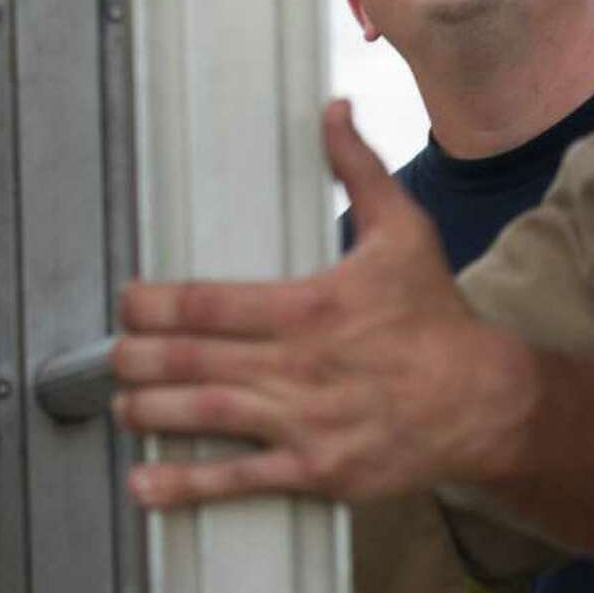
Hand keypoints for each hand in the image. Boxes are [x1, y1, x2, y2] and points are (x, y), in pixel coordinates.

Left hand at [115, 102, 536, 509]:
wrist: (482, 400)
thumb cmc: (436, 316)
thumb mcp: (405, 230)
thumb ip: (358, 169)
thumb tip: (333, 108)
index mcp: (310, 306)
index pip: (210, 304)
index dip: (156, 305)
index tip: (128, 303)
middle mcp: (299, 365)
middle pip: (193, 360)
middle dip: (137, 358)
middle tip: (111, 355)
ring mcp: (304, 422)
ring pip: (205, 415)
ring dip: (150, 410)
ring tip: (121, 404)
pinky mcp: (315, 470)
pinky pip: (240, 480)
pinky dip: (187, 484)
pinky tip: (143, 482)